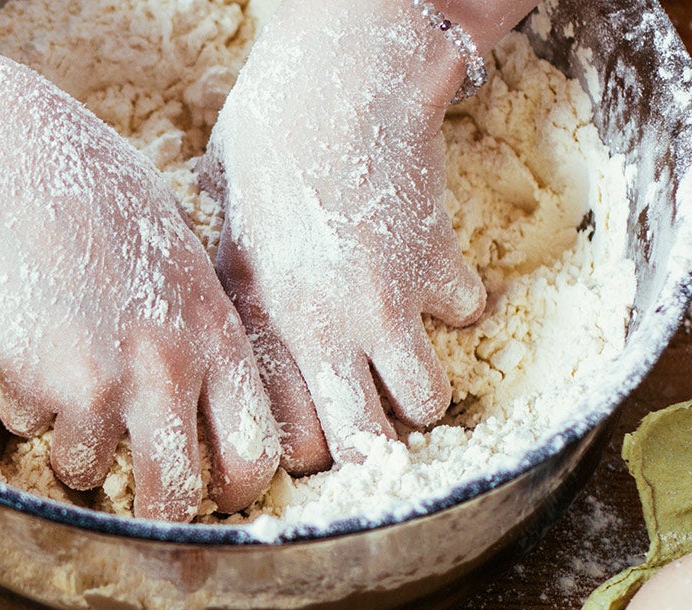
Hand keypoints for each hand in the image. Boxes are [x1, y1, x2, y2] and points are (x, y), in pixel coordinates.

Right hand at [0, 50, 279, 521]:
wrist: (9, 161)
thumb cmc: (97, 192)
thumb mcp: (180, 253)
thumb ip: (199, 326)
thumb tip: (204, 393)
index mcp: (216, 336)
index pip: (254, 451)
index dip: (234, 488)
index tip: (211, 490)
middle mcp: (168, 371)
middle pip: (174, 496)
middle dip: (152, 513)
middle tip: (133, 505)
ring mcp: (100, 382)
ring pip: (84, 472)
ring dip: (68, 448)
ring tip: (59, 396)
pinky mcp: (33, 383)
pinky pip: (25, 427)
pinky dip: (18, 402)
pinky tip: (20, 342)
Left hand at [199, 0, 485, 473]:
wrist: (345, 77)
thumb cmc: (268, 136)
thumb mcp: (223, 220)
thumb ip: (235, 286)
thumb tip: (227, 323)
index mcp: (266, 323)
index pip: (293, 440)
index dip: (306, 450)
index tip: (310, 433)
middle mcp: (329, 329)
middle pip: (365, 445)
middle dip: (369, 448)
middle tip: (365, 424)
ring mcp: (391, 304)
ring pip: (428, 403)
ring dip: (419, 390)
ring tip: (400, 362)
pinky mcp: (442, 266)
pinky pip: (467, 316)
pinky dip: (458, 306)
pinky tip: (433, 281)